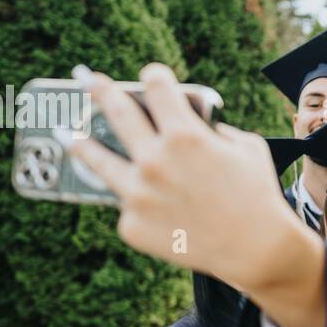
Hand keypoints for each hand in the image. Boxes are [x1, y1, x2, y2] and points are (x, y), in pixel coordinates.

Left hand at [68, 63, 301, 292]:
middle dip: (101, 91)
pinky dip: (139, 205)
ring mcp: (138, 194)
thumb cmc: (257, 195)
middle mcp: (153, 160)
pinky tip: (150, 209)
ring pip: (98, 161)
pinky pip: (128, 207)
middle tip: (89, 80)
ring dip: (81, 144)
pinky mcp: (132, 225)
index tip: (151, 77)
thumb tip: (193, 128)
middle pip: (117, 112)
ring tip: (69, 136)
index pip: (157, 87)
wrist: (256, 250)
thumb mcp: (246, 148)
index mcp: (184, 134)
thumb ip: (215, 132)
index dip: (155, 77)